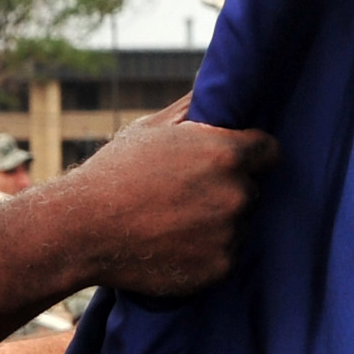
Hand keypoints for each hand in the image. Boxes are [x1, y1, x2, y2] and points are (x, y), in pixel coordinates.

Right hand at [49, 99, 271, 300]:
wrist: (83, 230)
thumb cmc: (114, 173)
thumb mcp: (151, 128)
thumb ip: (193, 109)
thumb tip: (214, 86)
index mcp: (226, 152)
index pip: (270, 151)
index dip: (253, 155)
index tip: (237, 161)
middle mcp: (236, 193)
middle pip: (253, 190)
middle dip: (230, 190)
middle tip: (190, 195)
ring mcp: (231, 233)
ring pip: (240, 225)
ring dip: (219, 224)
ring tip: (176, 222)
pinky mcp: (221, 267)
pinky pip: (227, 255)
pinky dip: (208, 253)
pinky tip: (175, 245)